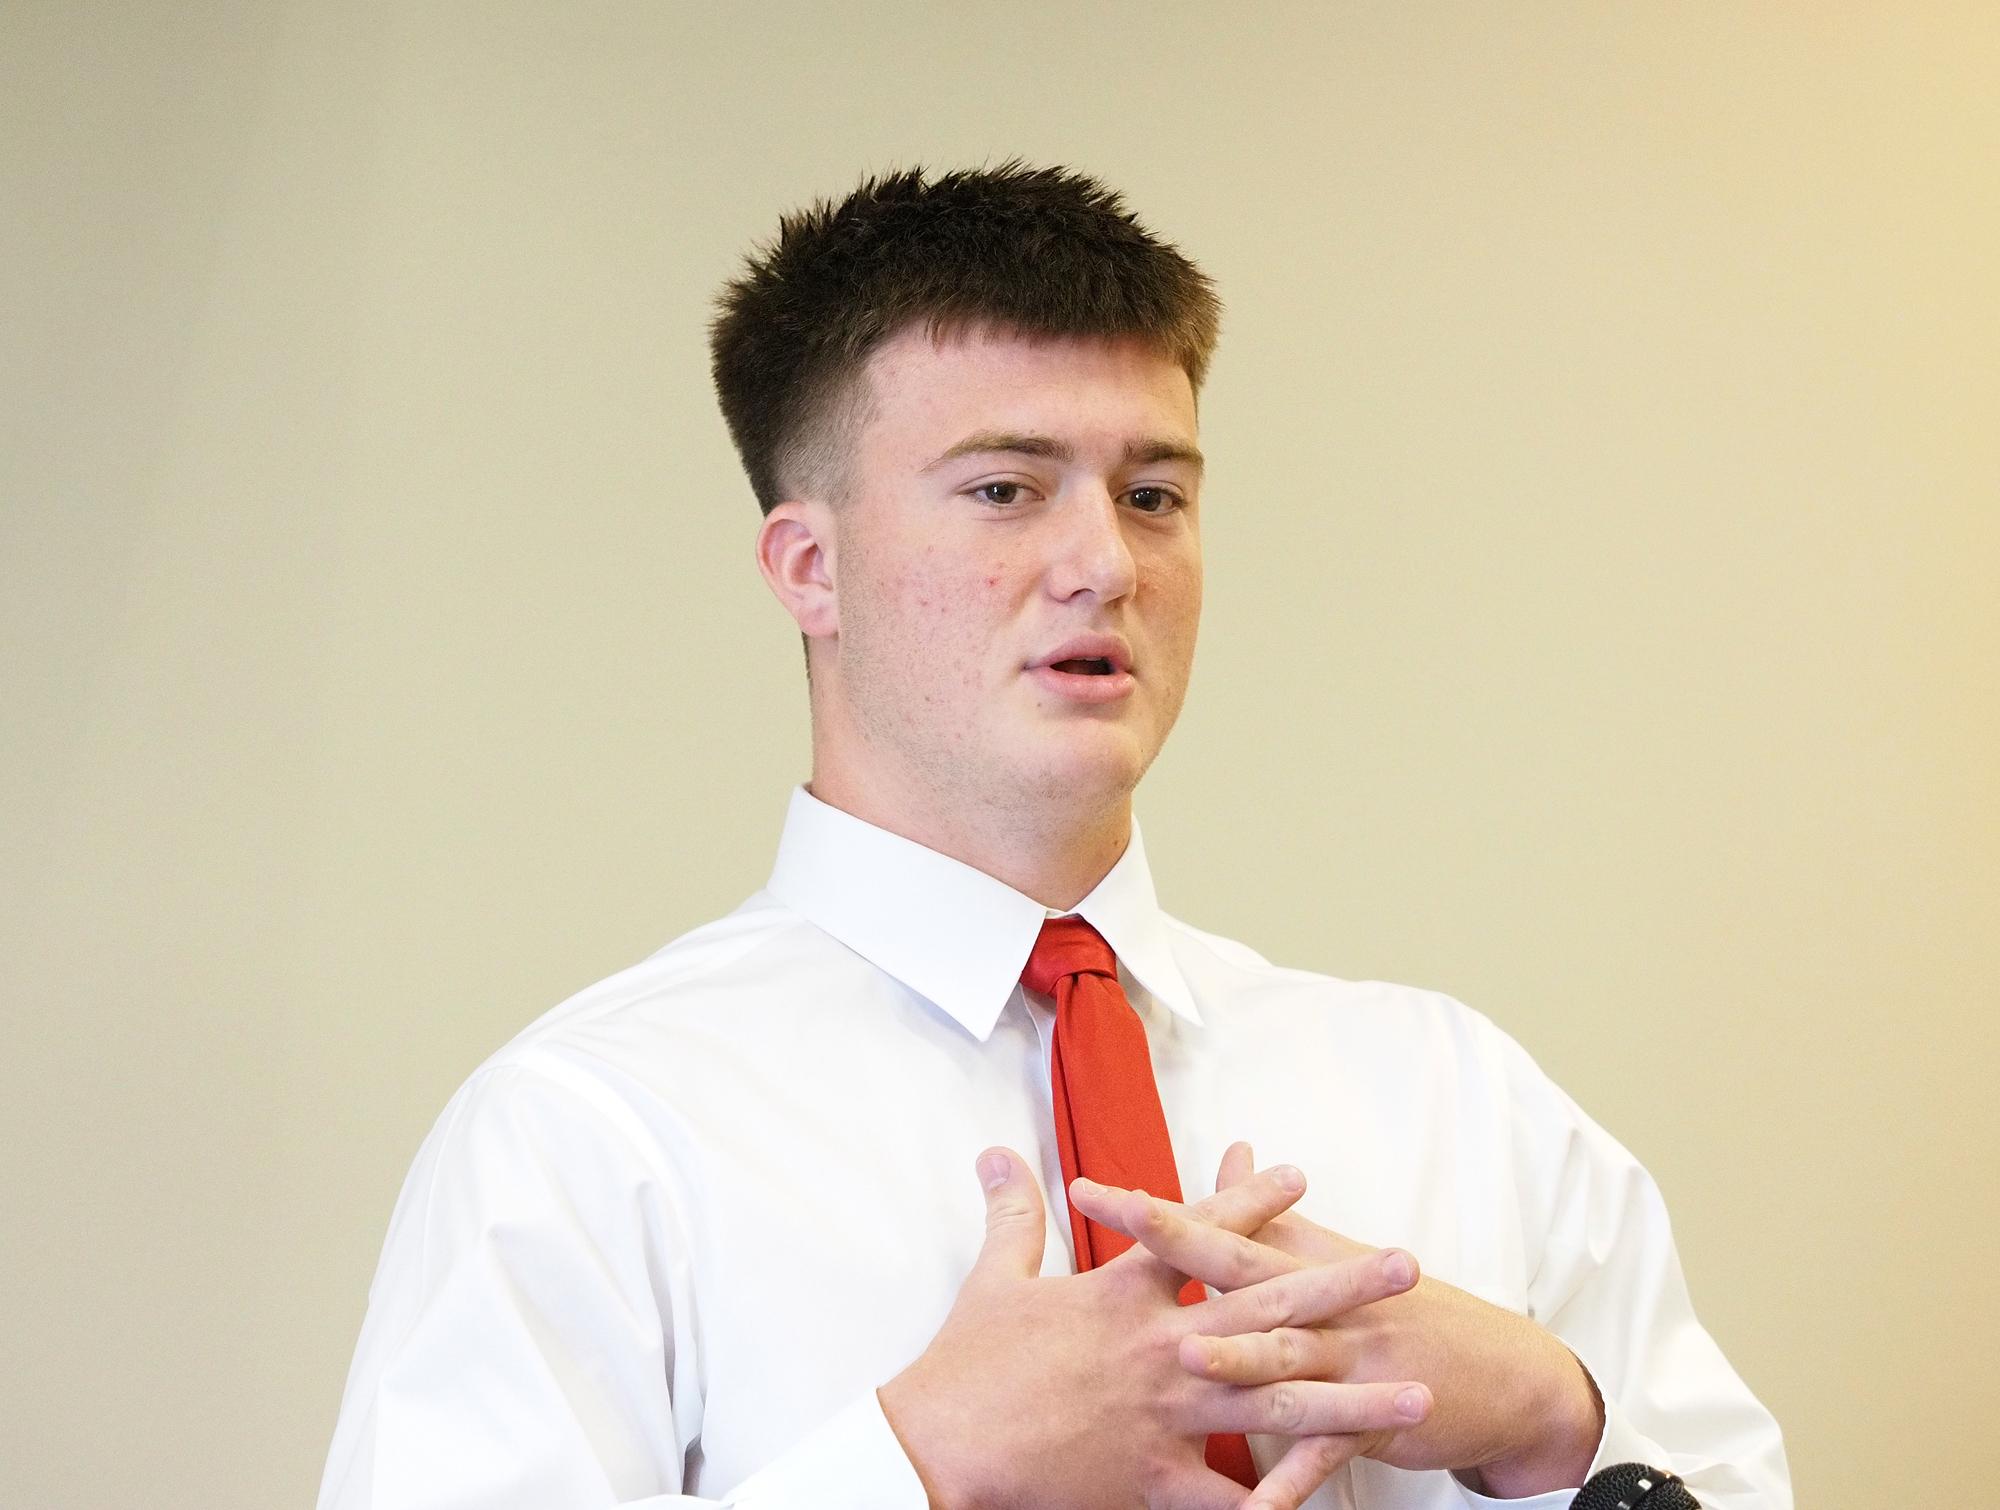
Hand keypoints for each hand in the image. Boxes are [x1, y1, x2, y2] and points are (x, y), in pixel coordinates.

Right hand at [877, 1148, 1432, 1509]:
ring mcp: (1168, 1413)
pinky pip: (1232, 1499)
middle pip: (1269, 1309)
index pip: (1199, 1233)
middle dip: (1344, 1285)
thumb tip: (995, 1155)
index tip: (1298, 1173)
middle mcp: (1162, 1346)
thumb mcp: (993, 1276)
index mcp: (1124, 1293)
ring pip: (1279, 1403)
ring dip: (1355, 1397)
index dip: (1251, 1200)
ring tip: (1418, 1391)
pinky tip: (1337, 1504)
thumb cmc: (967, 1362)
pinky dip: (1282, 1504)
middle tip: (1406, 1265)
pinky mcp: (1157, 1477)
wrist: (944, 1443)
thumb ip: (1012, 1213)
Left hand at [1073, 1144, 1604, 1500]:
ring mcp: (1346, 1359)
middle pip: (1240, 1269)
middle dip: (1180, 1245)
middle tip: (1123, 1226)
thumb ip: (1268, 1211)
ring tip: (1188, 1355)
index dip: (1155, 1207)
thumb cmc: (1398, 1307)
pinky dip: (1289, 1482)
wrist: (1499, 1369)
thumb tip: (1234, 1152)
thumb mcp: (1331, 1251)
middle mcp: (1317, 1302)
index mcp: (1296, 1263)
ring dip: (1239, 1355)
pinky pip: (1323, 1454)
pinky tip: (1253, 1509)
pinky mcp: (1371, 1419)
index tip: (1091, 1187)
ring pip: (1284, 1355)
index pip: (1216, 1224)